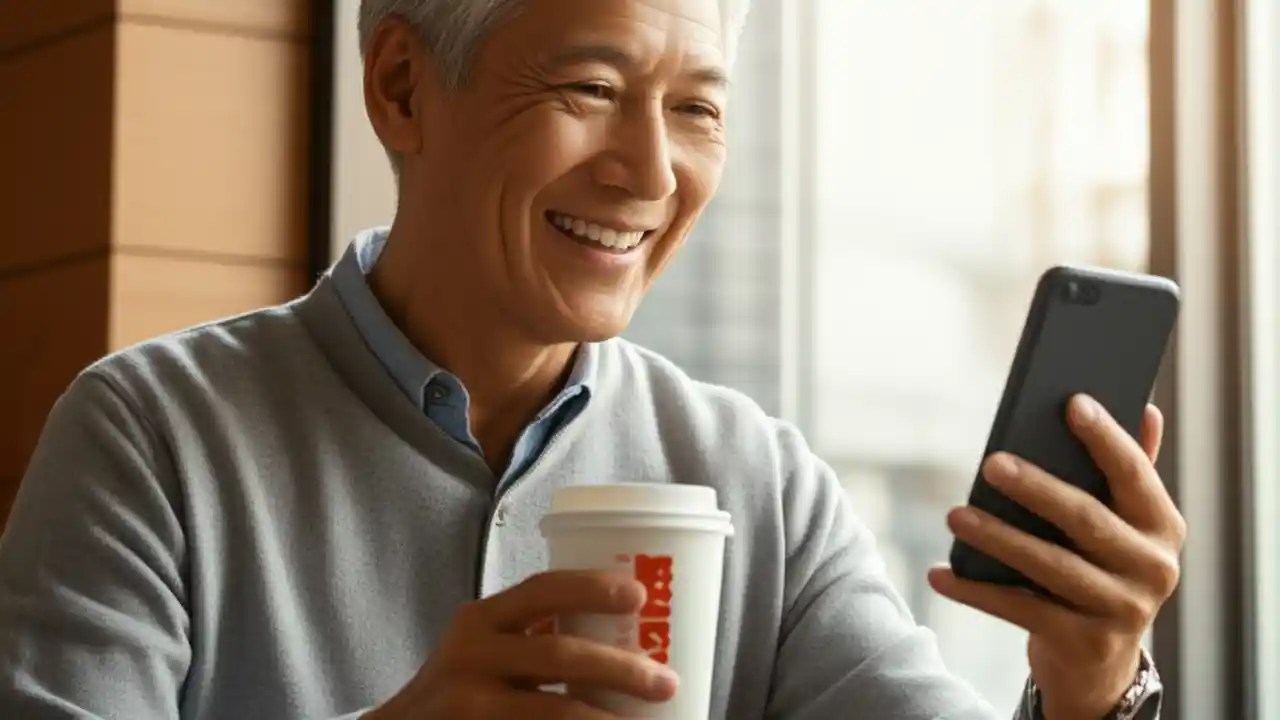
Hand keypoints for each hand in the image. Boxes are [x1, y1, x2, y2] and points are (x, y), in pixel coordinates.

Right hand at [364, 570, 678, 719]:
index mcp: (480, 621)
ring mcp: (470, 705)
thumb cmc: (459, 689)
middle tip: (665, 682)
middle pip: (559, 653)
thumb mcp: (482, 649)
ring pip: (555, 712)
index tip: (637, 594)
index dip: (590, 587)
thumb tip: (627, 636)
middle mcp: (471, 656)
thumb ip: (531, 636)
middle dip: (620, 667)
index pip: (540, 590)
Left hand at [928, 395, 1185, 719]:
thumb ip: (1132, 471)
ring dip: (997, 538)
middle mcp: (1153, 568)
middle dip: (1036, 488)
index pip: (1135, 473)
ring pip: (1050, 565)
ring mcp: (1121, 609)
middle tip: (991, 463)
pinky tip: (940, 574)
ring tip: (954, 516)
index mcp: (1163, 527)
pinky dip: (975, 591)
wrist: (1101, 663)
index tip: (1072, 403)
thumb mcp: (1124, 526)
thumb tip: (1147, 409)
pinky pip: (1019, 609)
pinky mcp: (1082, 642)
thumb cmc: (1103, 569)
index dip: (1106, 437)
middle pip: (1086, 519)